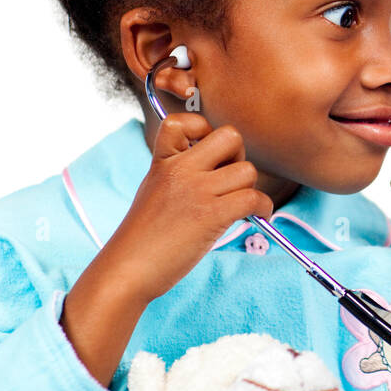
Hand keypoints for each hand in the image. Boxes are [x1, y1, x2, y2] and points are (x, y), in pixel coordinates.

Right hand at [106, 113, 274, 305]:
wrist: (127, 269)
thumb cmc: (142, 238)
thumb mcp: (154, 191)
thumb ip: (178, 174)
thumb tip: (220, 171)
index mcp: (162, 161)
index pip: (184, 121)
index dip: (204, 128)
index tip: (208, 151)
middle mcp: (180, 170)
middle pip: (230, 136)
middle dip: (238, 155)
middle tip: (230, 179)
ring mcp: (196, 191)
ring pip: (248, 170)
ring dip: (252, 188)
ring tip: (241, 204)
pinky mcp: (210, 215)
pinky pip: (253, 198)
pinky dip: (263, 207)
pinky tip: (258, 215)